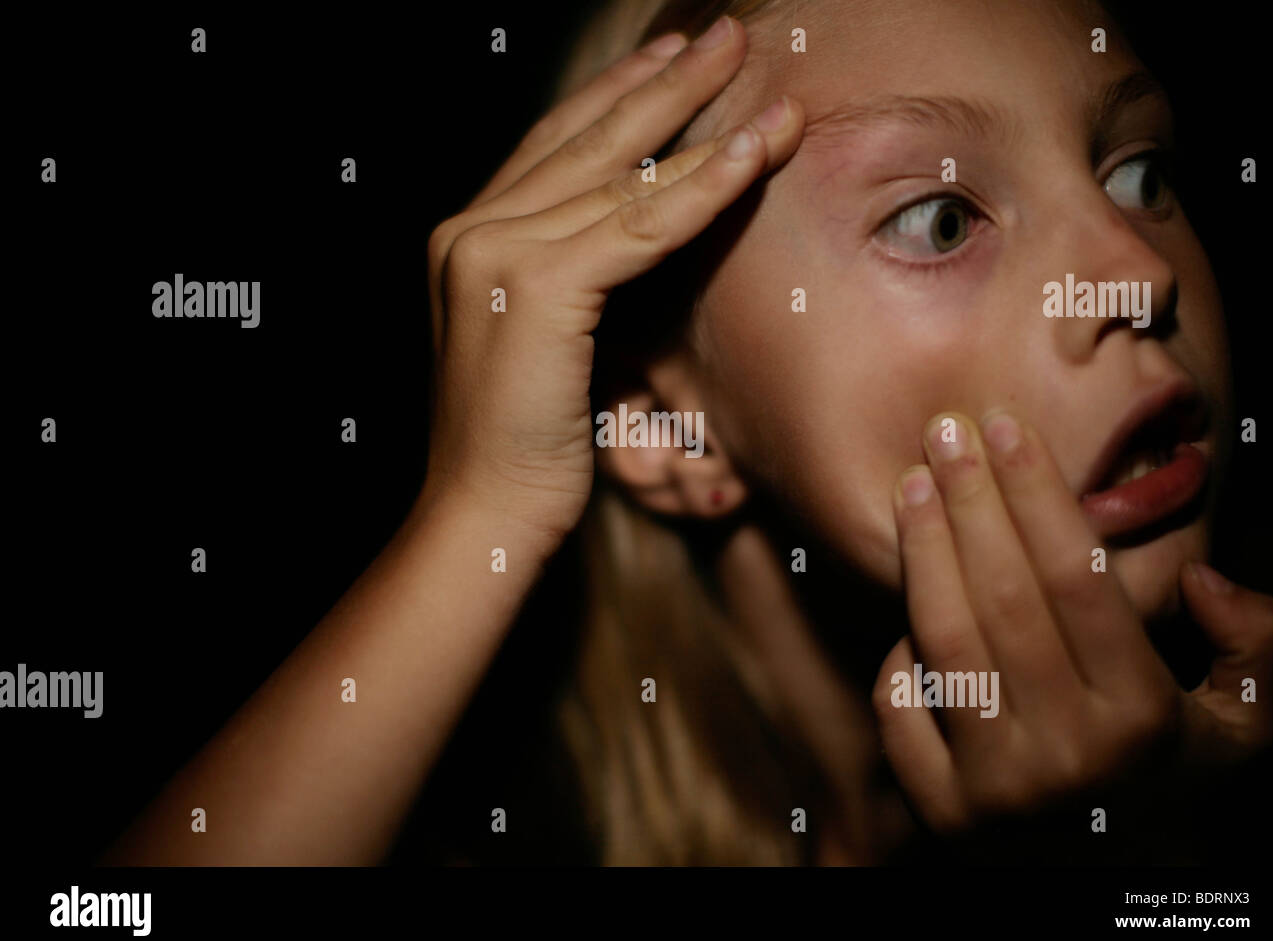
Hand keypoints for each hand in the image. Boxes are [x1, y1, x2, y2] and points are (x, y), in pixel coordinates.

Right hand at [422, 17, 804, 547]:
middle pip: (586, 138)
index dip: (618, 95)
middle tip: (720, 33)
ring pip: (619, 176)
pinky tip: (751, 153)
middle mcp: (472, 230)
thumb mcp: (545, 343)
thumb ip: (569, 280)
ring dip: (698, 121)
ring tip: (754, 74)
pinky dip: (701, 189)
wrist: (483, 512)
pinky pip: (639, 228)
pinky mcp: (536, 288)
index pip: (556, 146)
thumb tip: (625, 241)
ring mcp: (496, 253)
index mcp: (470, 237)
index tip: (671, 59)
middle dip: (661, 81)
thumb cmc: (523, 444)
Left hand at [872, 410, 1272, 834]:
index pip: (1077, 580)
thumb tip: (1199, 580)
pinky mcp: (941, 812)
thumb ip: (1255, 647)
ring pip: (946, 640)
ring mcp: (997, 789)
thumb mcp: (1244, 724)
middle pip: (1003, 597)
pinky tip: (910, 598)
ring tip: (912, 485)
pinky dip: (900, 649)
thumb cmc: (1166, 775)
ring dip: (924, 551)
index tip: (1004, 427)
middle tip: (944, 431)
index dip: (1037, 494)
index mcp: (1142, 721)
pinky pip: (900, 705)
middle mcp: (1068, 756)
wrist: (1105, 876)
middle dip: (972, 500)